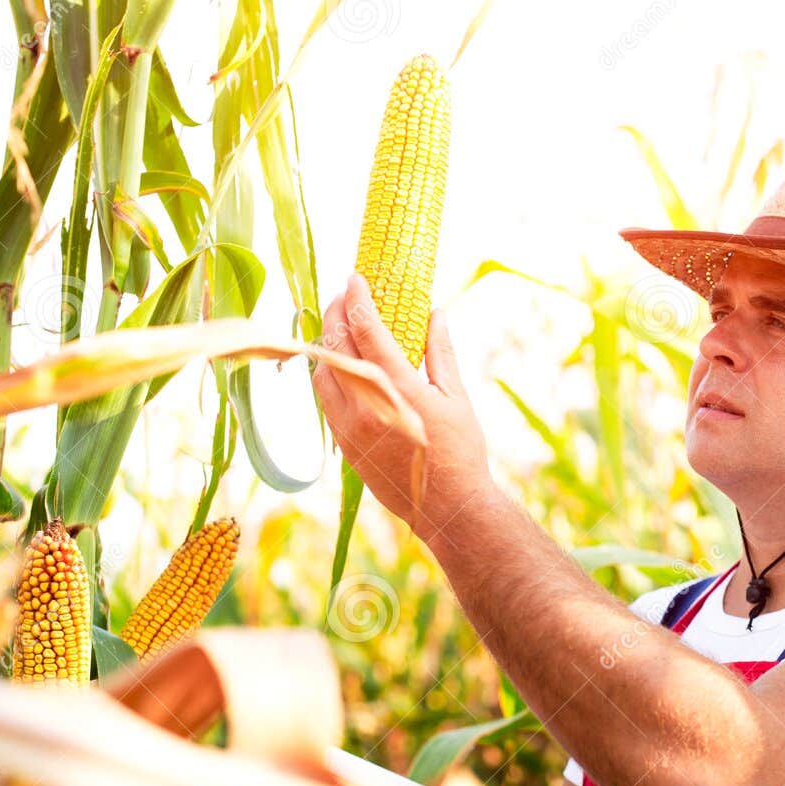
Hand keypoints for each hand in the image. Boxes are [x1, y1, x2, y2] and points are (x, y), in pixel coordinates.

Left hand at [312, 273, 495, 546]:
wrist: (447, 508)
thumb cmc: (460, 452)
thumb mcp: (456, 397)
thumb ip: (440, 351)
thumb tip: (435, 311)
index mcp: (397, 389)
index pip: (366, 330)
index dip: (357, 298)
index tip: (355, 277)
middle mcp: (366, 406)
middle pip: (336, 346)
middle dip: (336, 314)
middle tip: (343, 294)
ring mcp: (349, 428)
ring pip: (324, 374)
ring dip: (328, 344)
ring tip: (340, 326)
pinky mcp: (344, 446)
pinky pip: (327, 401)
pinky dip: (330, 376)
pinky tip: (342, 365)